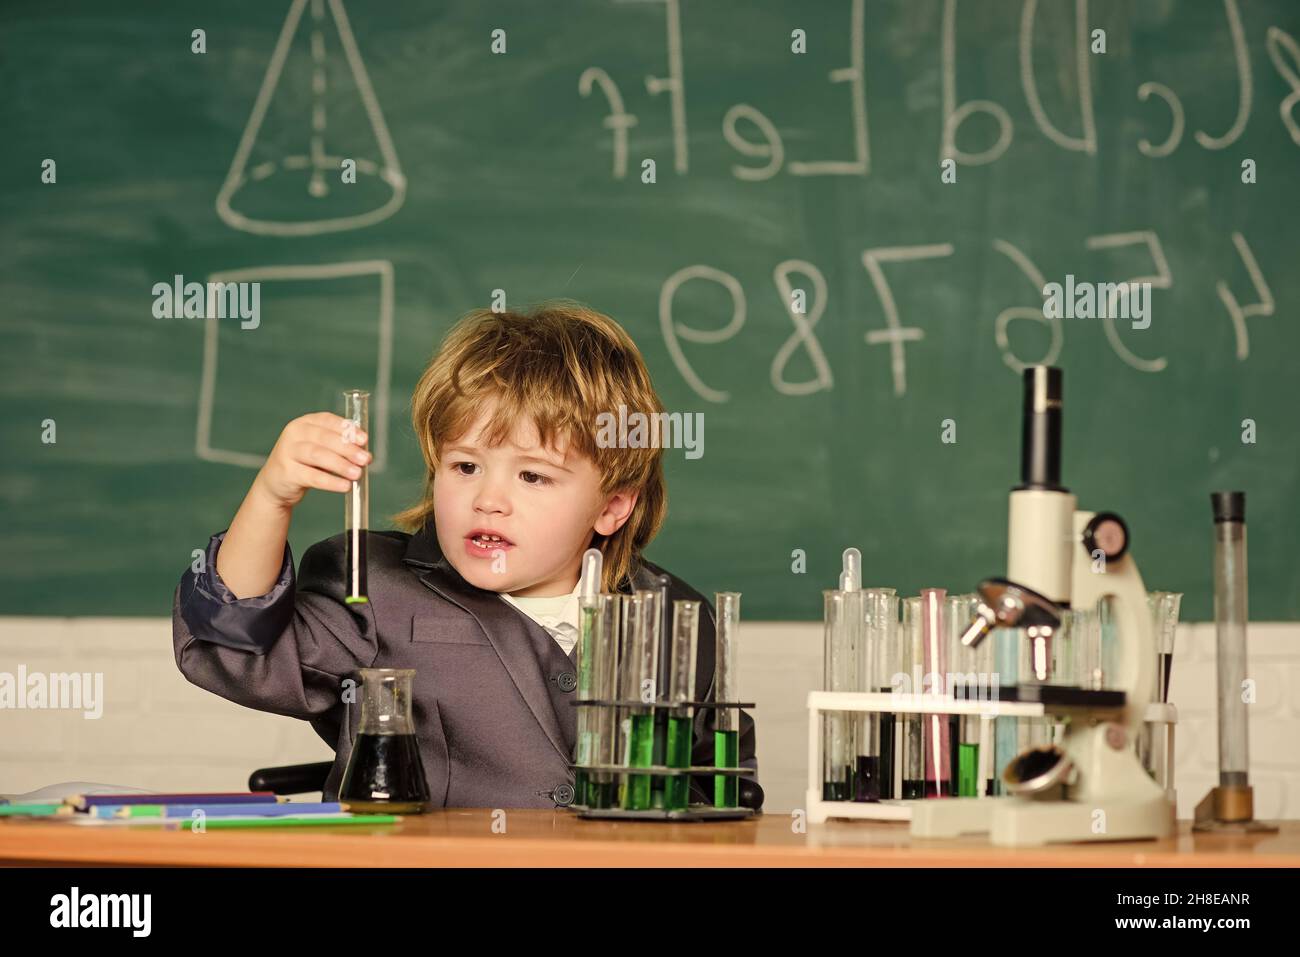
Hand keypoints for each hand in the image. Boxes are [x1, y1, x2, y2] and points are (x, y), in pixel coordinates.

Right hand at [252, 412, 370, 510]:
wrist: (276, 483)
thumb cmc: (304, 463)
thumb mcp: (320, 448)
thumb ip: (339, 447)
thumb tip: (364, 453)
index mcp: (305, 423)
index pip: (327, 420)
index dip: (347, 429)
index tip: (364, 440)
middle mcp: (294, 433)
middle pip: (324, 438)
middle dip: (348, 449)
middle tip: (365, 459)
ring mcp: (287, 452)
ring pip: (318, 455)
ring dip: (340, 464)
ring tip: (357, 473)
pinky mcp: (286, 472)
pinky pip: (312, 476)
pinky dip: (330, 481)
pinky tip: (344, 486)